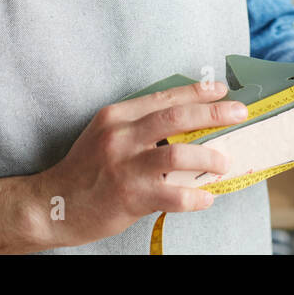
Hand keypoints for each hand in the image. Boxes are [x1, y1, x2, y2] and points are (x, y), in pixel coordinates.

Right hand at [33, 80, 248, 248]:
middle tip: (240, 112)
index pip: (164, 96)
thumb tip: (186, 122)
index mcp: (116, 116)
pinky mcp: (129, 196)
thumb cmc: (86, 170)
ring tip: (224, 162)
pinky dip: (195, 196)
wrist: (53, 204)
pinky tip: (206, 197)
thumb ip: (139, 126)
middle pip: (176, 117)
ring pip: (178, 153)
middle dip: (214, 113)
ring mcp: (124, 167)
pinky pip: (173, 194)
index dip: (197, 91)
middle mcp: (120, 136)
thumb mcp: (105, 135)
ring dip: (209, 157)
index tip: (222, 90)